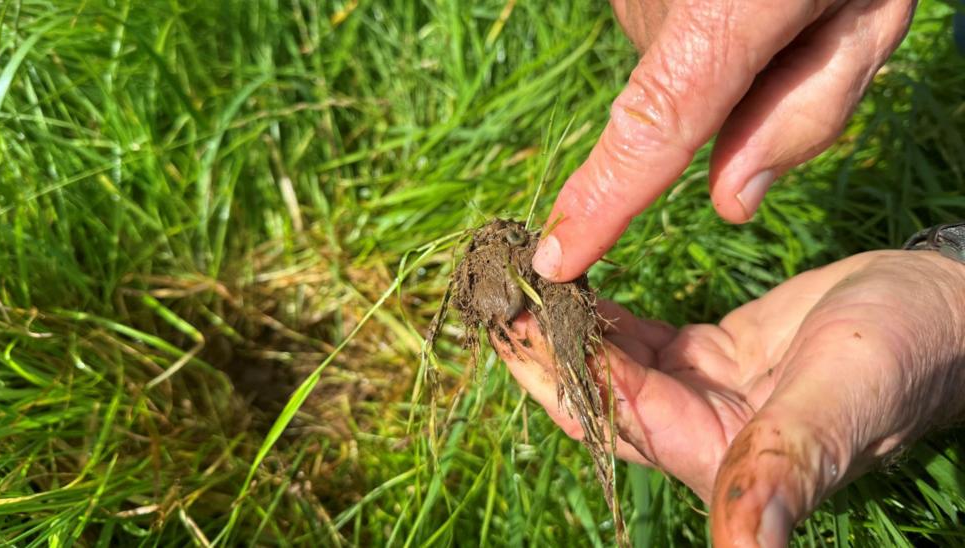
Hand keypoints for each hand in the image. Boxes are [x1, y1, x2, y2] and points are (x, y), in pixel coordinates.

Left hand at [494, 251, 964, 545]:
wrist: (938, 315)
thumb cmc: (904, 357)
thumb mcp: (842, 401)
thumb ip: (785, 470)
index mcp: (717, 456)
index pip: (614, 416)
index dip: (559, 367)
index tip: (509, 311)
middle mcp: (695, 435)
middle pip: (593, 395)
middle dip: (540, 344)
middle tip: (489, 286)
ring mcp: (696, 396)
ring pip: (606, 365)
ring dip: (560, 324)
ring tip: (513, 274)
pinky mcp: (705, 360)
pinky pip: (634, 340)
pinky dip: (598, 312)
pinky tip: (564, 281)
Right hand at [533, 0, 915, 281]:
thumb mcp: (869, 12)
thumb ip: (805, 112)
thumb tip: (729, 202)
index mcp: (725, 14)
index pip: (653, 128)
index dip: (602, 201)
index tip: (550, 261)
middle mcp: (654, 0)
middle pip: (683, 109)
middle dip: (745, 103)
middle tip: (811, 29)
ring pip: (672, 74)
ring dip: (726, 62)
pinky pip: (661, 38)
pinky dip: (703, 34)